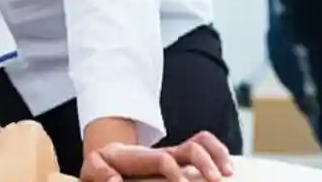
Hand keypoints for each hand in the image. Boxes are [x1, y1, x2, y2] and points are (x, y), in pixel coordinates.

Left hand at [80, 132, 233, 181]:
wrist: (104, 159)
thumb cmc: (101, 168)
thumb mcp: (93, 169)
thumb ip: (98, 172)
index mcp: (138, 157)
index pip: (164, 161)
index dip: (175, 174)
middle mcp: (159, 153)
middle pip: (190, 149)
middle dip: (205, 165)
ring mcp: (173, 155)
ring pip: (201, 145)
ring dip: (217, 157)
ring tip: (228, 175)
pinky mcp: (180, 160)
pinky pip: (204, 146)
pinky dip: (218, 153)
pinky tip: (228, 169)